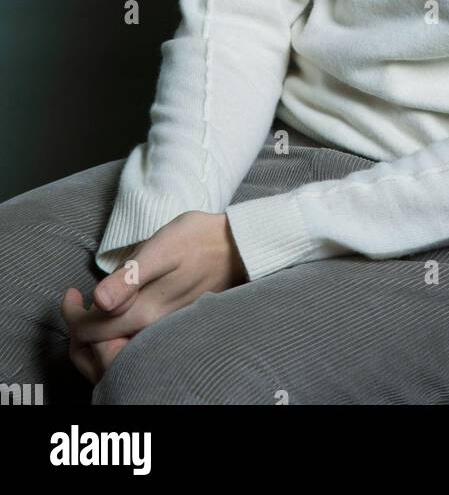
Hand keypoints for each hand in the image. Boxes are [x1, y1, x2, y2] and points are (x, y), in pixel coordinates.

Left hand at [61, 211, 246, 382]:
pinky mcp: (170, 326)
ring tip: (89, 311)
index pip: (91, 331)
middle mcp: (152, 330)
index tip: (69, 294)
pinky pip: (132, 344)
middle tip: (73, 302)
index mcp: (145, 312)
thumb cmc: (198, 240)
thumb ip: (129, 276)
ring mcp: (163, 330)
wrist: (237, 248)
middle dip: (78, 329)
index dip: (71, 315)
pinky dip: (114, 337)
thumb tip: (97, 300)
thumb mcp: (162, 248)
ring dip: (95, 337)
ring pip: (116, 349)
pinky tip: (116, 316)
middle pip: (100, 347)